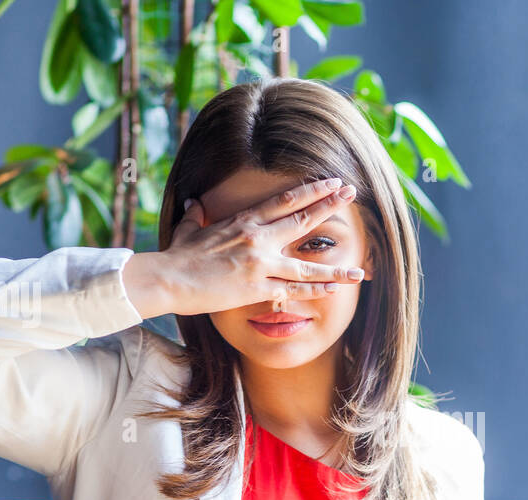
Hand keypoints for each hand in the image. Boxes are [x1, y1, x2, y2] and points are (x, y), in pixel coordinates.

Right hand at [122, 177, 365, 319]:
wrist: (168, 279)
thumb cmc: (177, 256)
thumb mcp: (187, 229)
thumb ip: (195, 216)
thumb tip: (192, 204)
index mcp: (243, 221)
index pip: (285, 201)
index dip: (311, 190)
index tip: (330, 181)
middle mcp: (257, 238)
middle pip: (302, 219)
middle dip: (329, 205)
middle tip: (351, 192)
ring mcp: (260, 263)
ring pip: (306, 264)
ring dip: (335, 266)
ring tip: (359, 268)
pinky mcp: (257, 288)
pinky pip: (294, 290)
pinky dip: (316, 290)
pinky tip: (335, 290)